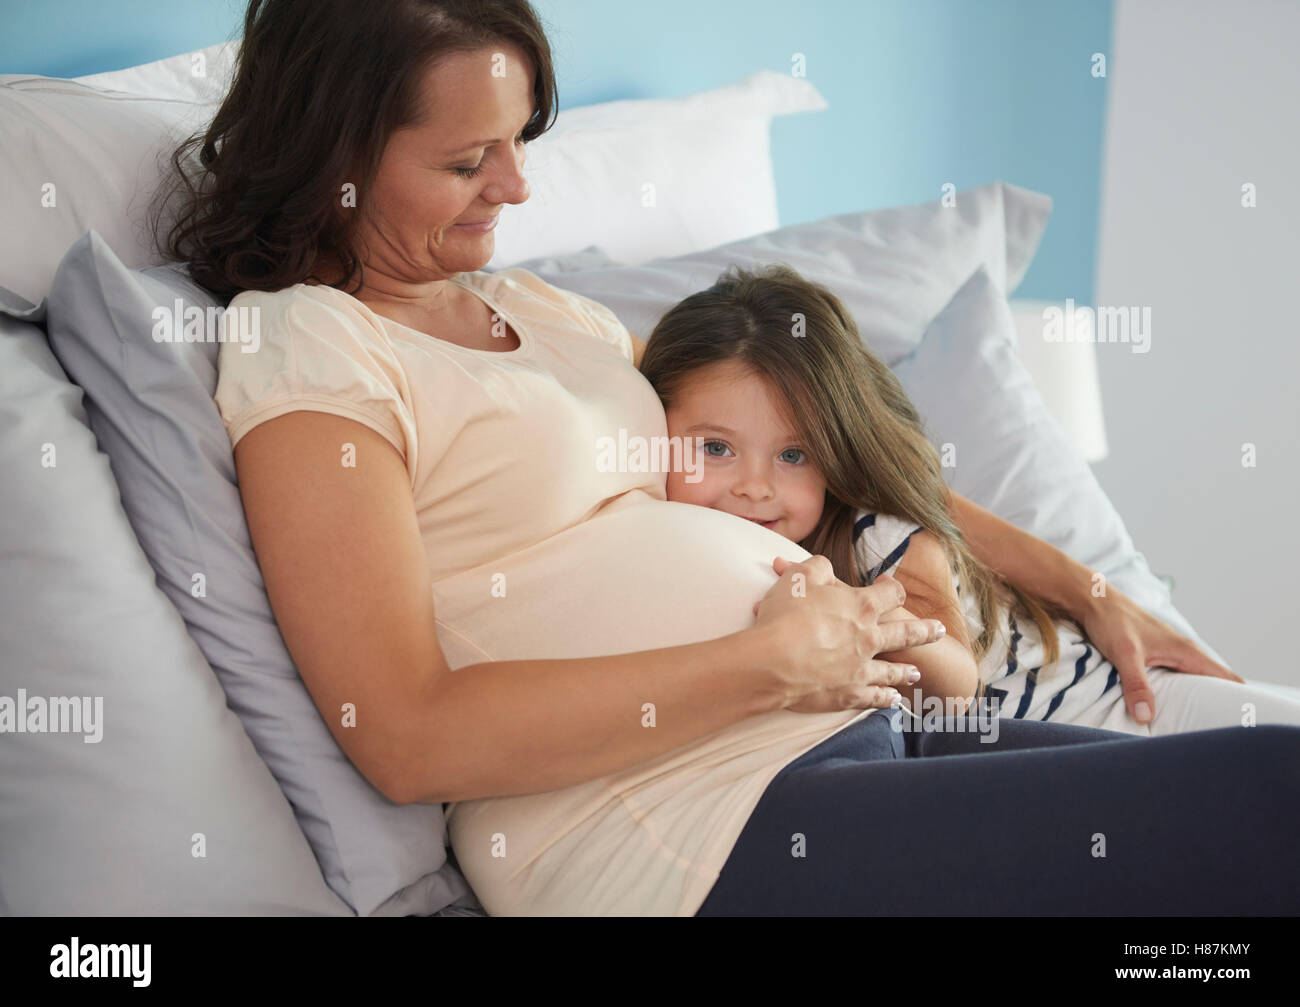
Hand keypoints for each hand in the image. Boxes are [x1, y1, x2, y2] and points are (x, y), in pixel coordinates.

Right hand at [752, 554, 944, 714]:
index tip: (893, 586)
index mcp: (860, 606)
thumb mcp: (798, 578)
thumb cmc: (785, 616)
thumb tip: (825, 566)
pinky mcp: (849, 694)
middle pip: (905, 633)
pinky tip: (893, 700)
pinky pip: (874, 697)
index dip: (893, 588)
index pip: (889, 594)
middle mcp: (869, 638)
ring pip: (893, 671)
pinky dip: (885, 699)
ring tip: (917, 673)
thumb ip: (817, 568)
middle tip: (939, 631)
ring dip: (906, 671)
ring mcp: (862, 669)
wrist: (774, 662)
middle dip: (924, 631)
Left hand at [1079, 586, 1243, 724]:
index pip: (1227, 679)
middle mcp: (1184, 654)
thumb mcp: (1125, 655)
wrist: (1093, 602)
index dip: (1240, 700)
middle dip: (1218, 707)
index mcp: (1187, 652)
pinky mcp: (1155, 658)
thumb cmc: (1112, 622)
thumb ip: (1137, 685)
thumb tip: (1147, 717)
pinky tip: (1169, 712)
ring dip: (1195, 702)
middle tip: (1220, 735)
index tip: (1245, 725)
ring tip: (1197, 730)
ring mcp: (1170, 656)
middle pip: (1213, 685)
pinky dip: (1177, 695)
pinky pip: (1175, 680)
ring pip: (1193, 683)